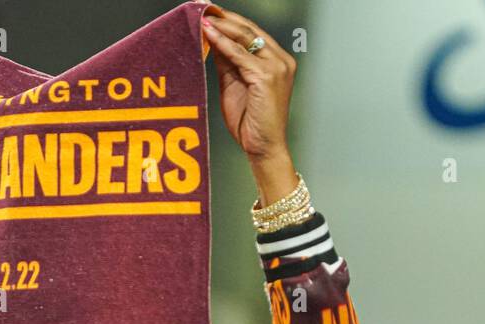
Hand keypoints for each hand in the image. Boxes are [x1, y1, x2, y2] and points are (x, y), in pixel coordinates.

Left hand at [201, 6, 298, 203]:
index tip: (210, 13)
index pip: (253, 33)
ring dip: (221, 27)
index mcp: (278, 61)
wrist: (263, 148)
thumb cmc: (251, 122)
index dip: (231, 22)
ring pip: (245, 38)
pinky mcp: (267, 77)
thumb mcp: (236, 84)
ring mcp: (277, 67)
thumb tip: (212, 39)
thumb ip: (228, 62)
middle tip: (204, 9)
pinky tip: (208, 35)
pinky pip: (239, 55)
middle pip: (250, 30)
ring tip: (202, 18)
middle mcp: (282, 60)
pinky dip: (222, 43)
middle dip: (225, 19)